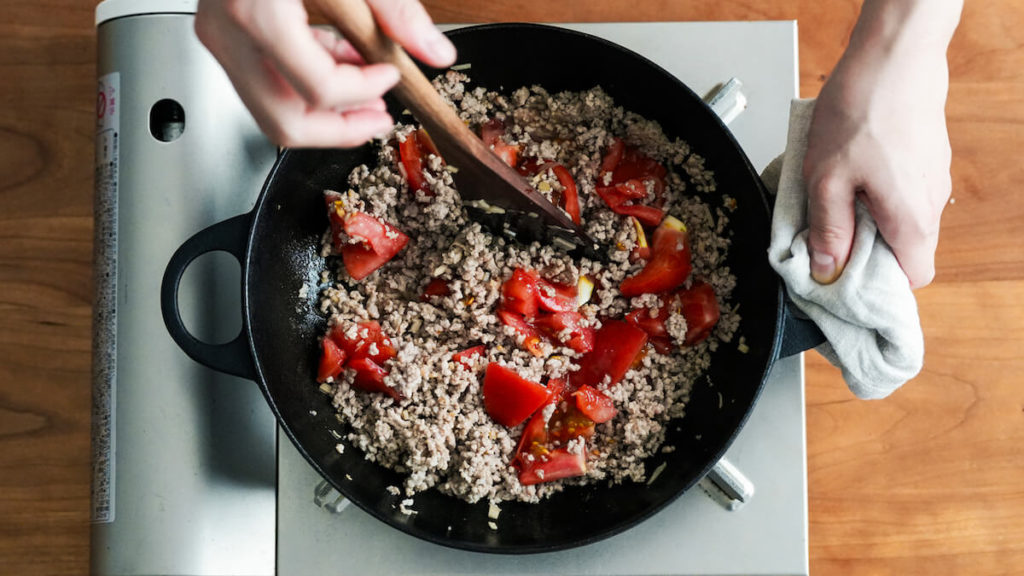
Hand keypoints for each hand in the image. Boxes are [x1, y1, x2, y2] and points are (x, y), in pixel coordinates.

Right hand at [195, 0, 456, 147]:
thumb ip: (394, 7)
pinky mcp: (220, 33)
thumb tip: (433, 50)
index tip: (391, 75)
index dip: (363, 93)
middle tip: (379, 118)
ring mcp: (219, 37)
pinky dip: (302, 85)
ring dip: (322, 112)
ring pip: (270, 111)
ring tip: (364, 94)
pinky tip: (337, 66)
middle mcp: (228, 33)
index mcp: (257, 13)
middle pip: (285, 122)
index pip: (318, 89)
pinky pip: (262, 83)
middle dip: (340, 129)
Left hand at [803, 0, 961, 288]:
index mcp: (911, 219)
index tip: (841, 278)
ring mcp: (932, 180)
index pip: (912, 279)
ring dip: (868, 223)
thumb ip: (829, 229)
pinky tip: (849, 178)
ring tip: (834, 203)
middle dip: (865, 254)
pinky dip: (876, 198)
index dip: (876, 285)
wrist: (893, 56)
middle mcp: (931, 204)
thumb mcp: (827, 178)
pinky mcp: (925, 160)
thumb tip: (827, 270)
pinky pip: (902, 196)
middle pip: (905, 253)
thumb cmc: (863, 111)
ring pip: (901, 223)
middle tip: (828, 240)